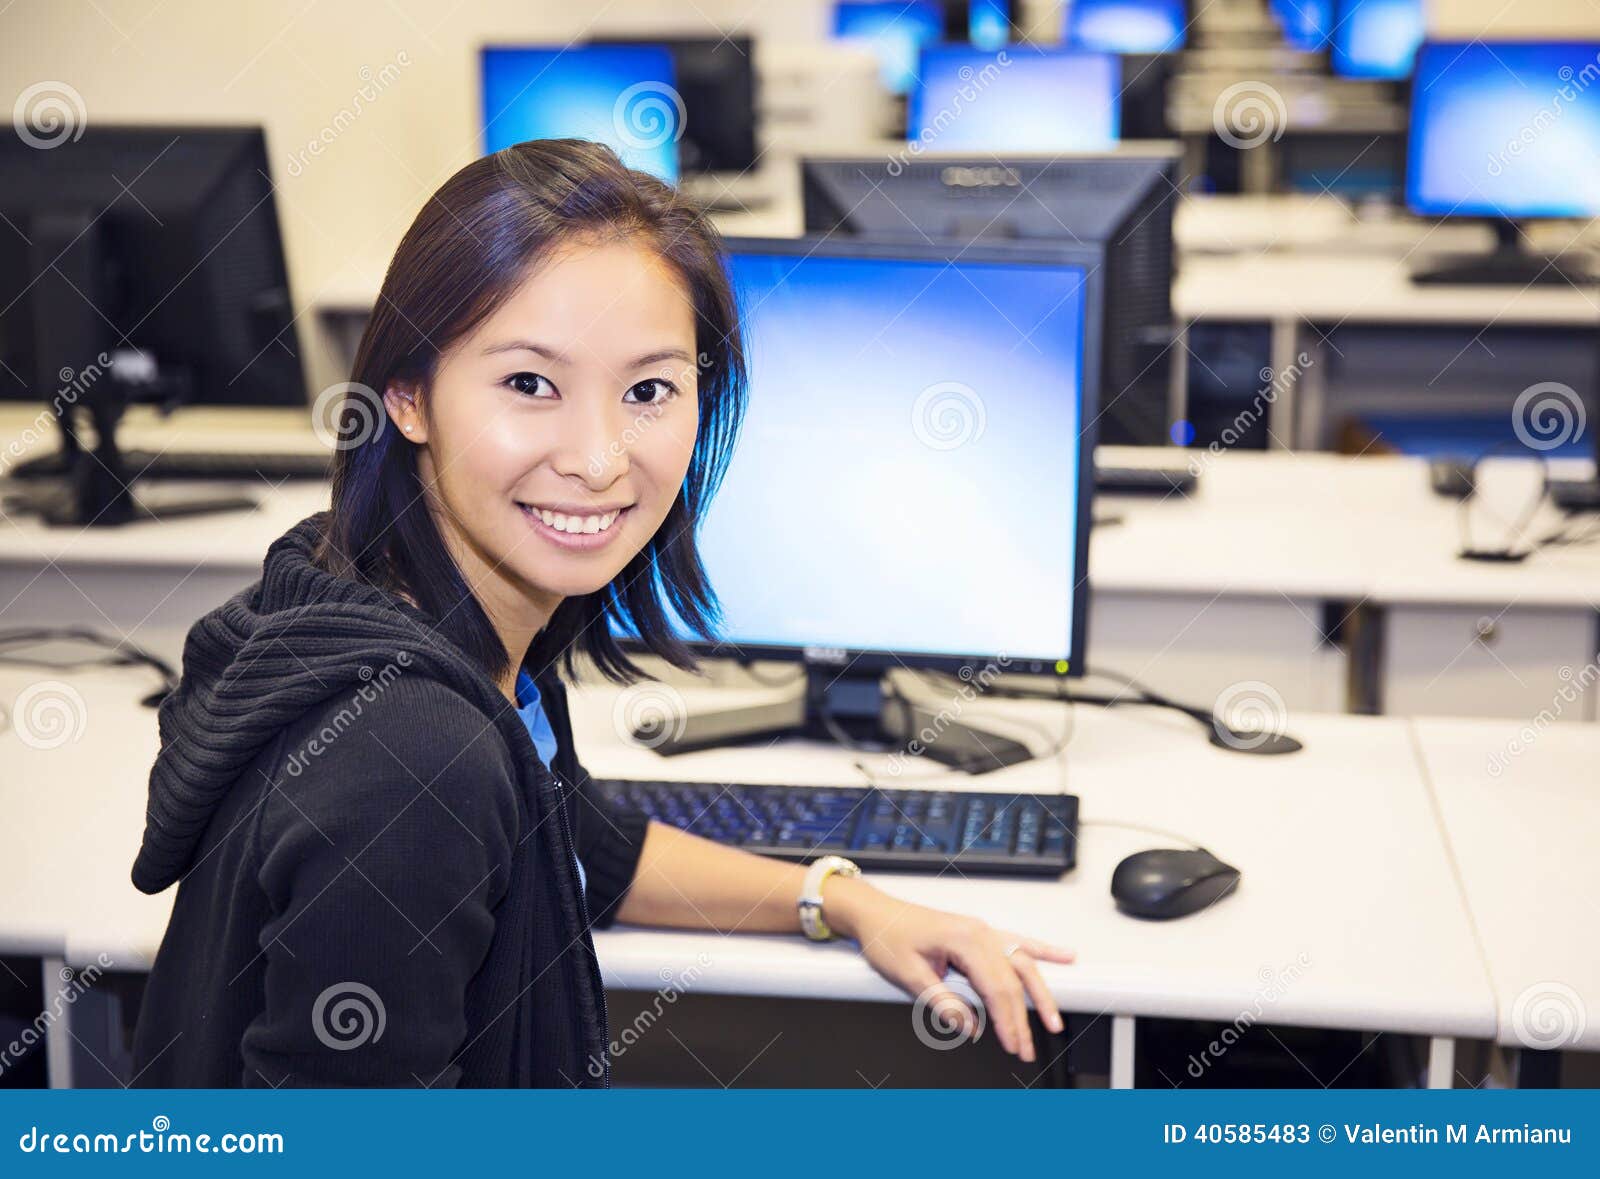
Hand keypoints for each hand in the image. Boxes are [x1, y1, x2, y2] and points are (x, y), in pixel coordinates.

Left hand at [824, 877, 1073, 1062]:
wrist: (874, 913)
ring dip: (1039, 993)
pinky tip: (1065, 956)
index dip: (1006, 1021)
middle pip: (1012, 980)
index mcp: (963, 939)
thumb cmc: (887, 937)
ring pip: (1022, 964)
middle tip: (1026, 1048)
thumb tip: (970, 1027)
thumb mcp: (908, 976)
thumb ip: (942, 1003)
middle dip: (1022, 1018)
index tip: (1012, 1045)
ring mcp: (982, 930)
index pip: (995, 988)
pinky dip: (1043, 950)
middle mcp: (979, 932)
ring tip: (1054, 1021)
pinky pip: (1018, 942)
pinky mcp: (979, 933)